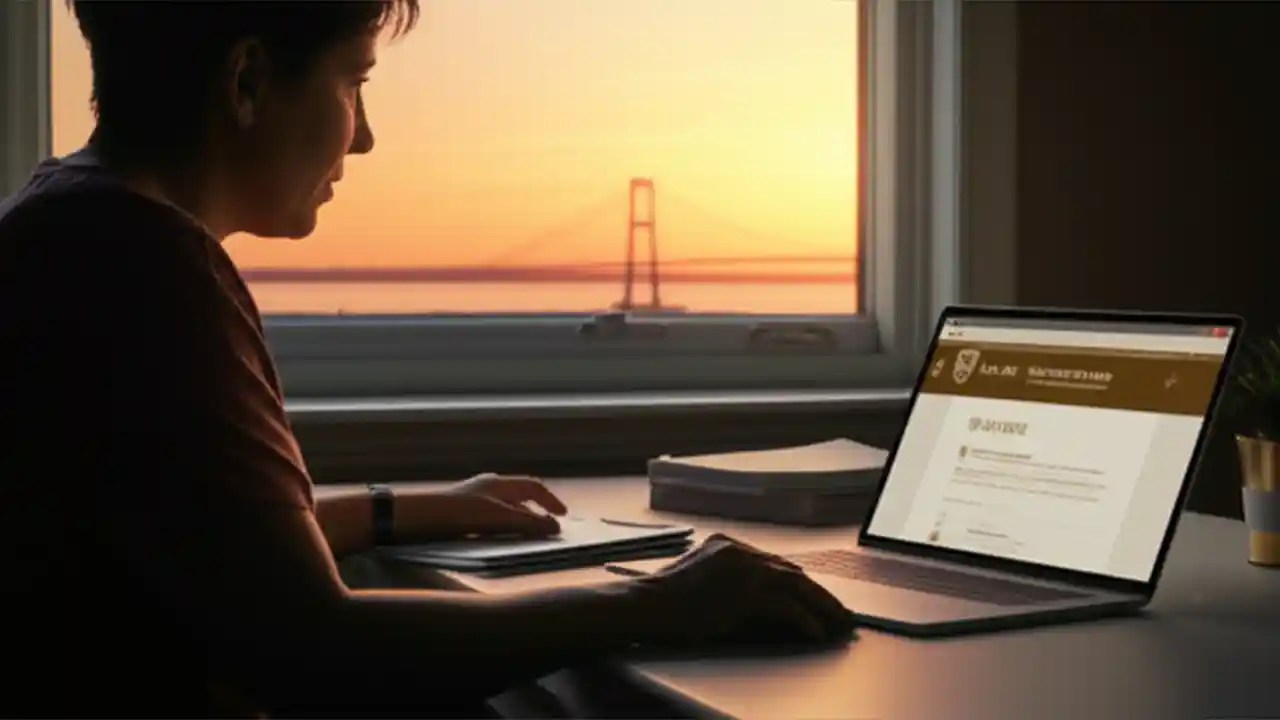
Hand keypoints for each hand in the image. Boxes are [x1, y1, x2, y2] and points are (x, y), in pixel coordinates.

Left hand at [431, 473, 568, 537]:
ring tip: (527, 537)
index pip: (533, 487)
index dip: (550, 501)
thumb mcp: (499, 519)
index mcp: (500, 484)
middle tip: (547, 527)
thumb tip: (554, 527)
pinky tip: (500, 540)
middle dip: (536, 511)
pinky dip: (504, 527)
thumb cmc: (459, 514)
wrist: (419, 519)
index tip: (562, 515)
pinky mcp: (462, 513)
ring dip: (520, 521)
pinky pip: (491, 518)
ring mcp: (474, 499)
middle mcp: (488, 488)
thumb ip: (528, 523)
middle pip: (520, 497)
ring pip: (505, 508)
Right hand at [634, 533, 855, 646]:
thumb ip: (727, 576)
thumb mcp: (699, 575)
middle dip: (816, 592)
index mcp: (727, 543)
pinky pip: (784, 606)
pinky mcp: (743, 592)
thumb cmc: (665, 598)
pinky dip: (804, 619)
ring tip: (839, 621)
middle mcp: (738, 550)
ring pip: (794, 584)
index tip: (815, 595)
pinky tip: (816, 632)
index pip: (773, 561)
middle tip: (838, 610)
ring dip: (820, 605)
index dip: (798, 581)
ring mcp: (742, 569)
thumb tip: (761, 597)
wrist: (648, 604)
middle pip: (789, 570)